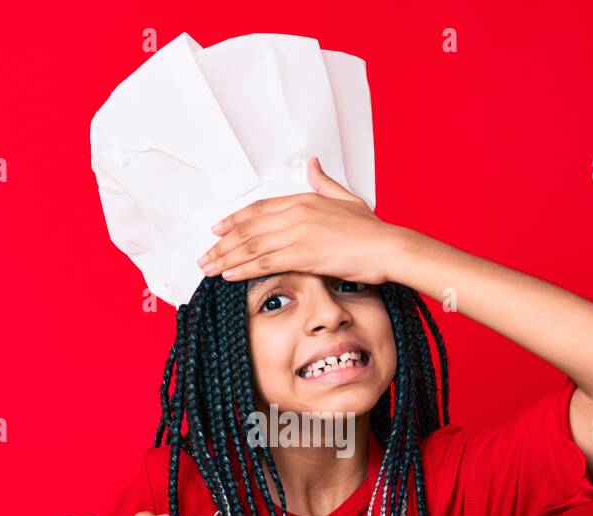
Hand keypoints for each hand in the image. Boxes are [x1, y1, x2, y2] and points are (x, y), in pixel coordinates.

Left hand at [197, 156, 404, 285]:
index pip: (259, 208)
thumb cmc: (371, 230)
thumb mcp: (346, 198)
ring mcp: (298, 234)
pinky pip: (265, 262)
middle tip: (205, 255)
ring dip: (227, 258)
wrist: (387, 247)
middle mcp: (296, 214)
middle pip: (249, 228)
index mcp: (304, 199)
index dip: (235, 219)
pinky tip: (229, 275)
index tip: (218, 229)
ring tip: (210, 268)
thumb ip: (324, 182)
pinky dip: (243, 268)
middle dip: (223, 243)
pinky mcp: (303, 255)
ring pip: (252, 246)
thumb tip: (312, 164)